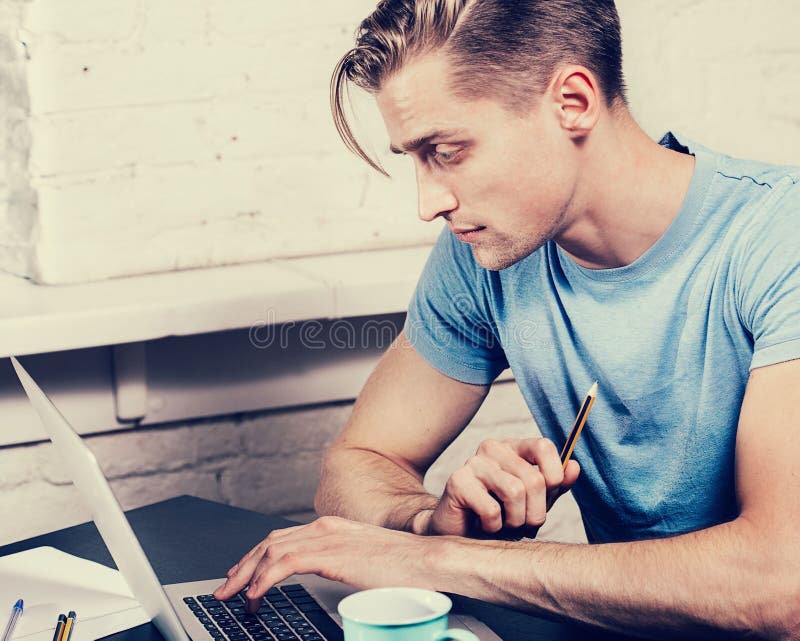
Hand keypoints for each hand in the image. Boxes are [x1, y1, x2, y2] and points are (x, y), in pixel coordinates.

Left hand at [213, 516, 440, 611]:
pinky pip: (284, 565)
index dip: (258, 555)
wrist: (429, 560)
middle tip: (226, 588)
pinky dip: (264, 580)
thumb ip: (345, 564)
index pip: (284, 537)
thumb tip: (334, 578)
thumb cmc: (407, 566)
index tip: (244, 574)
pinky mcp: (330, 554)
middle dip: (243, 565)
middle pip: (270, 542)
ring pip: (271, 551)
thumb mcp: (367, 562)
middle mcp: (326, 526)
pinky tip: (256, 596)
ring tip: (233, 597)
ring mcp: (327, 538)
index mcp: (334, 527)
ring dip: (247, 575)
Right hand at [427, 437, 579, 538]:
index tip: (548, 499)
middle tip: (523, 527)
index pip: (544, 446)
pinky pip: (492, 510)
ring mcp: (473, 463)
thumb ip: (554, 485)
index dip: (556, 476)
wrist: (459, 534)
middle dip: (535, 513)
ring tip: (505, 527)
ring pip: (515, 493)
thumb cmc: (499, 516)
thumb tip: (574, 466)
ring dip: (515, 522)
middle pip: (534, 479)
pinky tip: (484, 526)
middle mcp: (492, 449)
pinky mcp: (457, 482)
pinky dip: (494, 527)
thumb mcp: (533, 502)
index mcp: (513, 448)